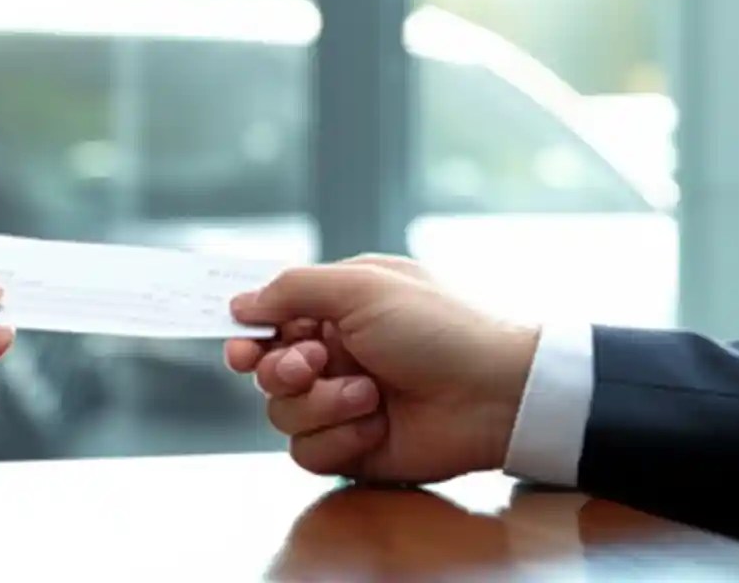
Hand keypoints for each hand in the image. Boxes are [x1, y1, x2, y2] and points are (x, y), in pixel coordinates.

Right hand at [224, 255, 539, 482]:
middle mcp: (336, 357)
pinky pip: (308, 452)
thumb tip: (241, 302)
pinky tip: (376, 424)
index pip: (272, 324)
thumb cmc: (440, 328)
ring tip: (369, 394)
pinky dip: (338, 438)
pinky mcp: (354, 447)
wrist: (496, 393)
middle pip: (266, 372)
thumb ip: (295, 288)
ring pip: (282, 414)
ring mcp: (344, 404)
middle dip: (282, 370)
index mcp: (338, 311)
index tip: (242, 348)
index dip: (249, 337)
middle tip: (314, 365)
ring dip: (321, 404)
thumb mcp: (363, 286)